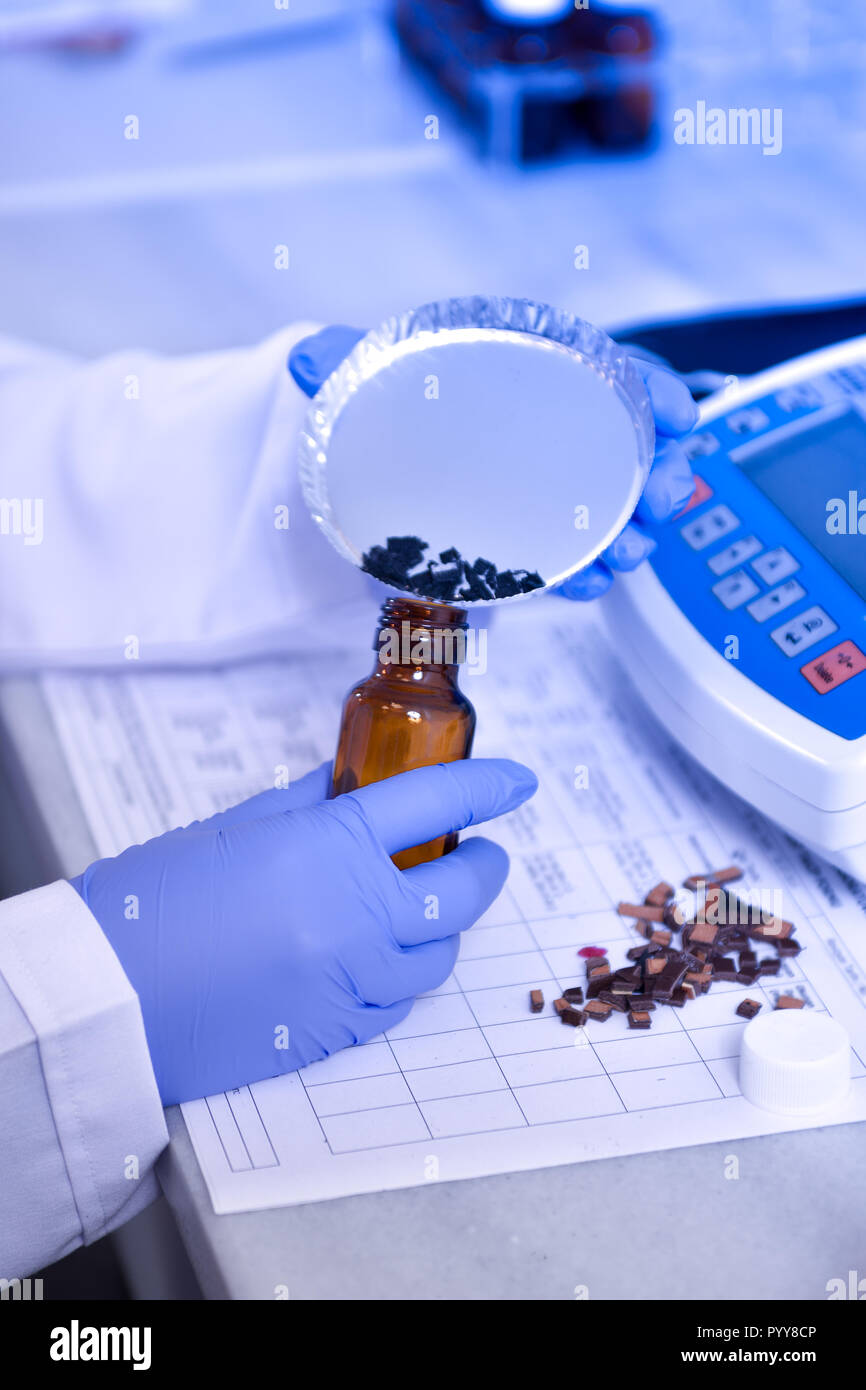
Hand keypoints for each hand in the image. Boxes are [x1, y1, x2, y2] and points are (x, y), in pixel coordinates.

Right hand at [70, 757, 536, 1104]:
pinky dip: (401, 976)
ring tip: (420, 907)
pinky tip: (377, 957)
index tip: (516, 780)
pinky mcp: (337, 1034)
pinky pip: (399, 1004)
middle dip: (485, 864)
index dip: (490, 784)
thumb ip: (306, 803)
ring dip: (442, 926)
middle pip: (464, 889)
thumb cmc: (153, 904)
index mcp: (328, 848)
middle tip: (480, 851)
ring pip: (439, 956)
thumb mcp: (232, 830)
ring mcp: (353, 982)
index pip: (438, 802)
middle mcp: (356, 917)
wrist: (107, 1000)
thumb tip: (351, 783)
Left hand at [289, 325, 698, 599]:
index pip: (607, 371)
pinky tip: (593, 582)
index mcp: (523, 374)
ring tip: (632, 550)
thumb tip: (308, 360)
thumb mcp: (356, 378)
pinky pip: (572, 555)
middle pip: (628, 445)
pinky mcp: (524, 541)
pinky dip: (588, 571)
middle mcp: (545, 432)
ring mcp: (541, 490)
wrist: (352, 467)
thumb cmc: (371, 410)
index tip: (678, 412)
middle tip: (662, 497)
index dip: (651, 388)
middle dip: (659, 472)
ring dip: (633, 529)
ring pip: (612, 506)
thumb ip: (337, 363)